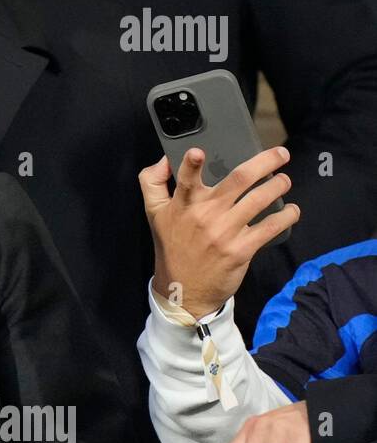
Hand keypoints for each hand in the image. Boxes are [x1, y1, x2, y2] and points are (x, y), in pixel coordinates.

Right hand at [138, 147, 298, 317]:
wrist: (183, 290)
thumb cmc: (171, 247)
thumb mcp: (153, 214)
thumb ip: (152, 183)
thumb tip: (164, 160)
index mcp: (183, 205)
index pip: (185, 181)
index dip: (190, 165)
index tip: (198, 152)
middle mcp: (205, 216)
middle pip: (238, 181)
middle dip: (264, 163)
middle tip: (281, 153)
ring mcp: (225, 232)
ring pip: (259, 200)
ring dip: (278, 186)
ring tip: (285, 180)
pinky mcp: (242, 249)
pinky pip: (270, 227)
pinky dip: (286, 216)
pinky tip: (291, 210)